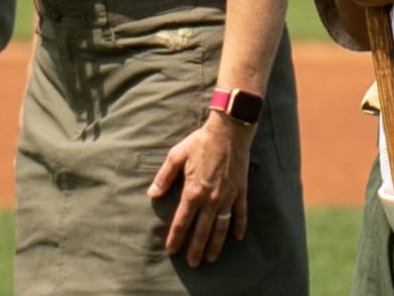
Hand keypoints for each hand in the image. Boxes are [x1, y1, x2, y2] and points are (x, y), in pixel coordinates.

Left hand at [149, 112, 251, 266]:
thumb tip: (152, 194)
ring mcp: (228, 196)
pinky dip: (239, 225)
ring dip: (216, 244)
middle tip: (193, 263)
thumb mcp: (176, 156)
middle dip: (196, 248)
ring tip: (212, 257)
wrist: (230, 131)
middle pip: (202, 230)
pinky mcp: (240, 190)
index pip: (182, 222)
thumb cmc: (201, 141)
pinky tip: (237, 237)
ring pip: (221, 226)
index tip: (172, 250)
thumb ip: (164, 177)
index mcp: (193, 191)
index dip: (176, 238)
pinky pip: (240, 212)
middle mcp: (211, 199)